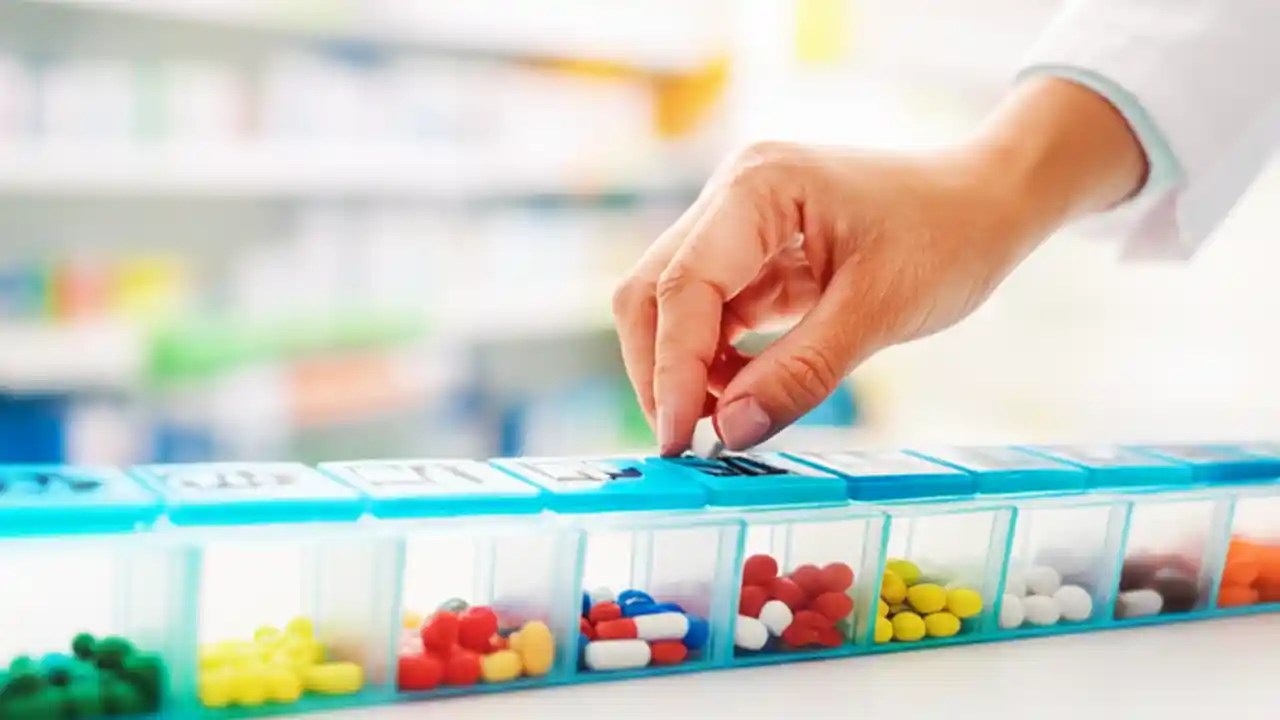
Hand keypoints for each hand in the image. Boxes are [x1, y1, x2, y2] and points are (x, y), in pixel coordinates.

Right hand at [613, 77, 1146, 455]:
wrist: (988, 200)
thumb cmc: (949, 236)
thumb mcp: (880, 311)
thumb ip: (800, 373)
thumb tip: (730, 433)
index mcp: (757, 187)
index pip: (683, 287)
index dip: (673, 369)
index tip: (679, 440)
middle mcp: (733, 196)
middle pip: (653, 291)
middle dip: (661, 369)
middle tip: (687, 442)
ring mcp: (738, 222)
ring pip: (672, 305)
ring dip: (683, 369)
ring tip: (718, 426)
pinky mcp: (753, 252)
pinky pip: (711, 313)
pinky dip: (714, 362)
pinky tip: (741, 398)